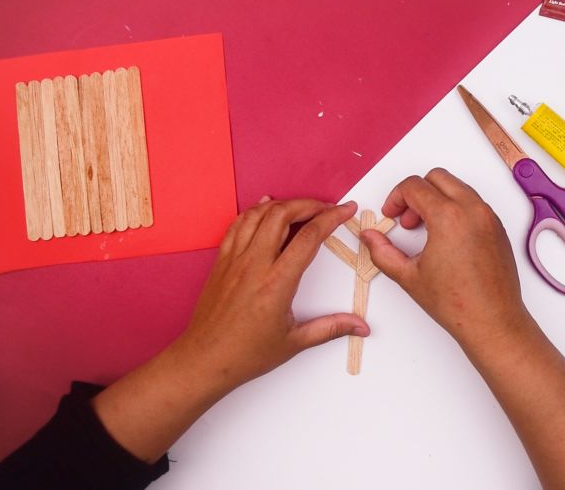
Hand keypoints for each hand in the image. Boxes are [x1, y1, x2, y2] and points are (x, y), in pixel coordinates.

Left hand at [174, 197, 369, 391]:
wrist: (204, 360)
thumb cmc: (246, 354)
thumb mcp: (294, 342)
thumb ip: (331, 328)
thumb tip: (361, 327)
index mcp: (277, 283)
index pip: (309, 237)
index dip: (331, 218)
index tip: (346, 210)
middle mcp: (254, 264)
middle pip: (282, 214)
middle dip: (308, 204)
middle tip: (325, 208)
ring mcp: (234, 260)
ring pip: (258, 214)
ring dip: (282, 204)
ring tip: (300, 208)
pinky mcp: (221, 261)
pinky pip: (237, 225)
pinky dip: (254, 211)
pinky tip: (264, 207)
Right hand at [360, 168, 533, 350]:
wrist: (492, 321)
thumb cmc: (457, 303)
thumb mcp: (408, 276)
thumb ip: (382, 252)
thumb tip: (370, 237)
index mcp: (449, 217)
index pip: (414, 186)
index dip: (395, 197)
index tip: (391, 214)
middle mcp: (472, 210)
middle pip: (437, 177)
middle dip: (416, 193)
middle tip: (407, 220)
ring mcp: (488, 217)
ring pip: (457, 187)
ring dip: (437, 199)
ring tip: (426, 231)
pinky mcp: (498, 227)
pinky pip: (473, 203)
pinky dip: (456, 209)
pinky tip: (446, 237)